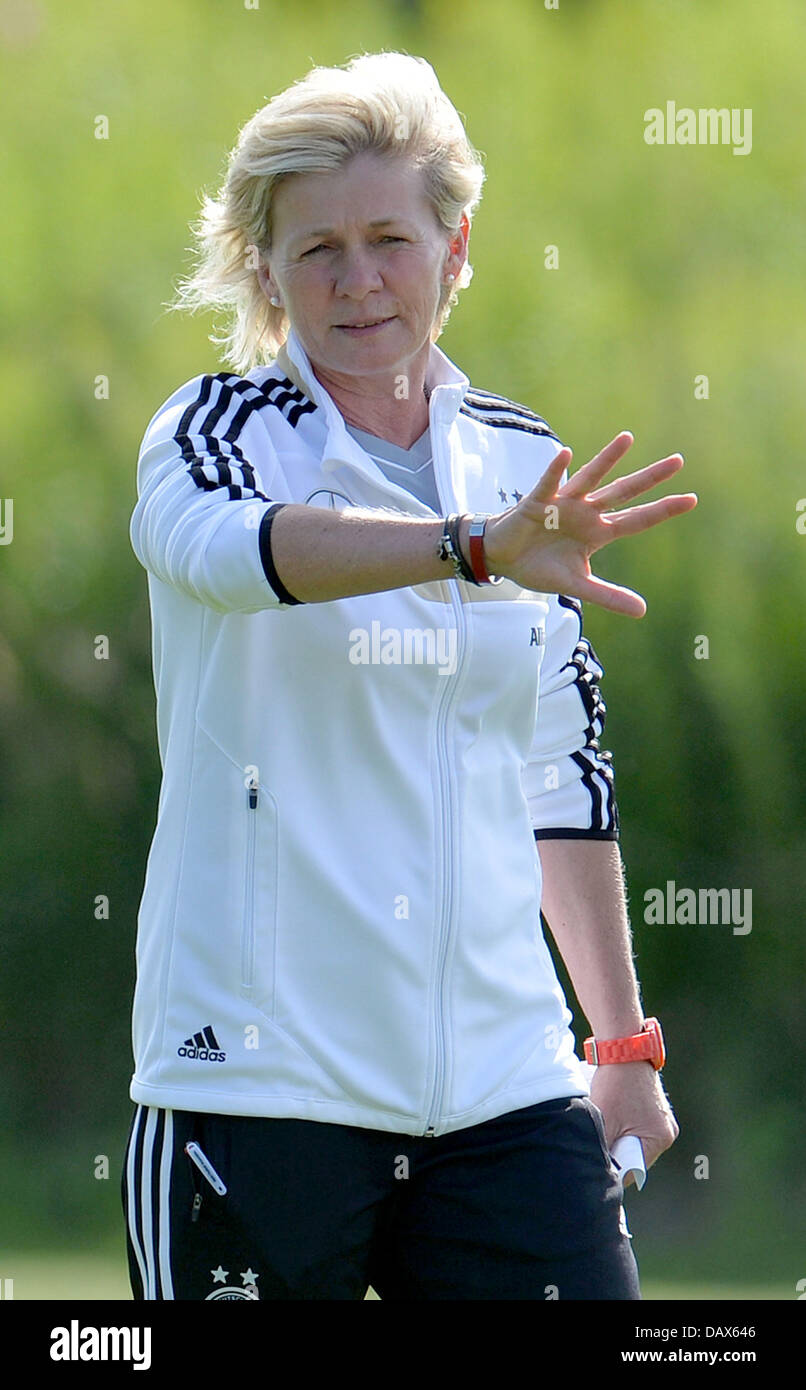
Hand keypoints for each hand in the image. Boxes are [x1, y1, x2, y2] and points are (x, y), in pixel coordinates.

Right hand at [483, 431, 697, 616]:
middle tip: (678, 461)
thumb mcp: (576, 585)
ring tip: (627, 439)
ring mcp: (564, 504)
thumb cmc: (539, 565)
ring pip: (591, 478)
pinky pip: (549, 484)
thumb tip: (642, 611)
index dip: (662, 510)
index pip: (637, 519)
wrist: (503, 559)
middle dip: (650, 478)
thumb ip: (608, 596)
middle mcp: (586, 512)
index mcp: (598, 532)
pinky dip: (556, 470)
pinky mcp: (537, 502)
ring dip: (608, 458)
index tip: (692, 499)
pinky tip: (566, 454)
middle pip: (624, 492)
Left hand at [589, 1060, 679, 1186]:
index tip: (595, 1166)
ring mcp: (661, 1119)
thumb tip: (596, 1172)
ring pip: (634, 1142)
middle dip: (616, 1155)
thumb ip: (603, 1149)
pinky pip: (636, 1128)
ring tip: (602, 1129)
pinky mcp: (653, 1108)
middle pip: (635, 1157)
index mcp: (659, 1138)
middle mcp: (666, 1131)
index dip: (614, 1171)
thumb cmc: (615, 1083)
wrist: (623, 1047)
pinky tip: (609, 1118)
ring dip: (618, 1140)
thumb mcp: (604, 1120)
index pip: (635, 1170)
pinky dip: (622, 1128)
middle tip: (595, 1145)